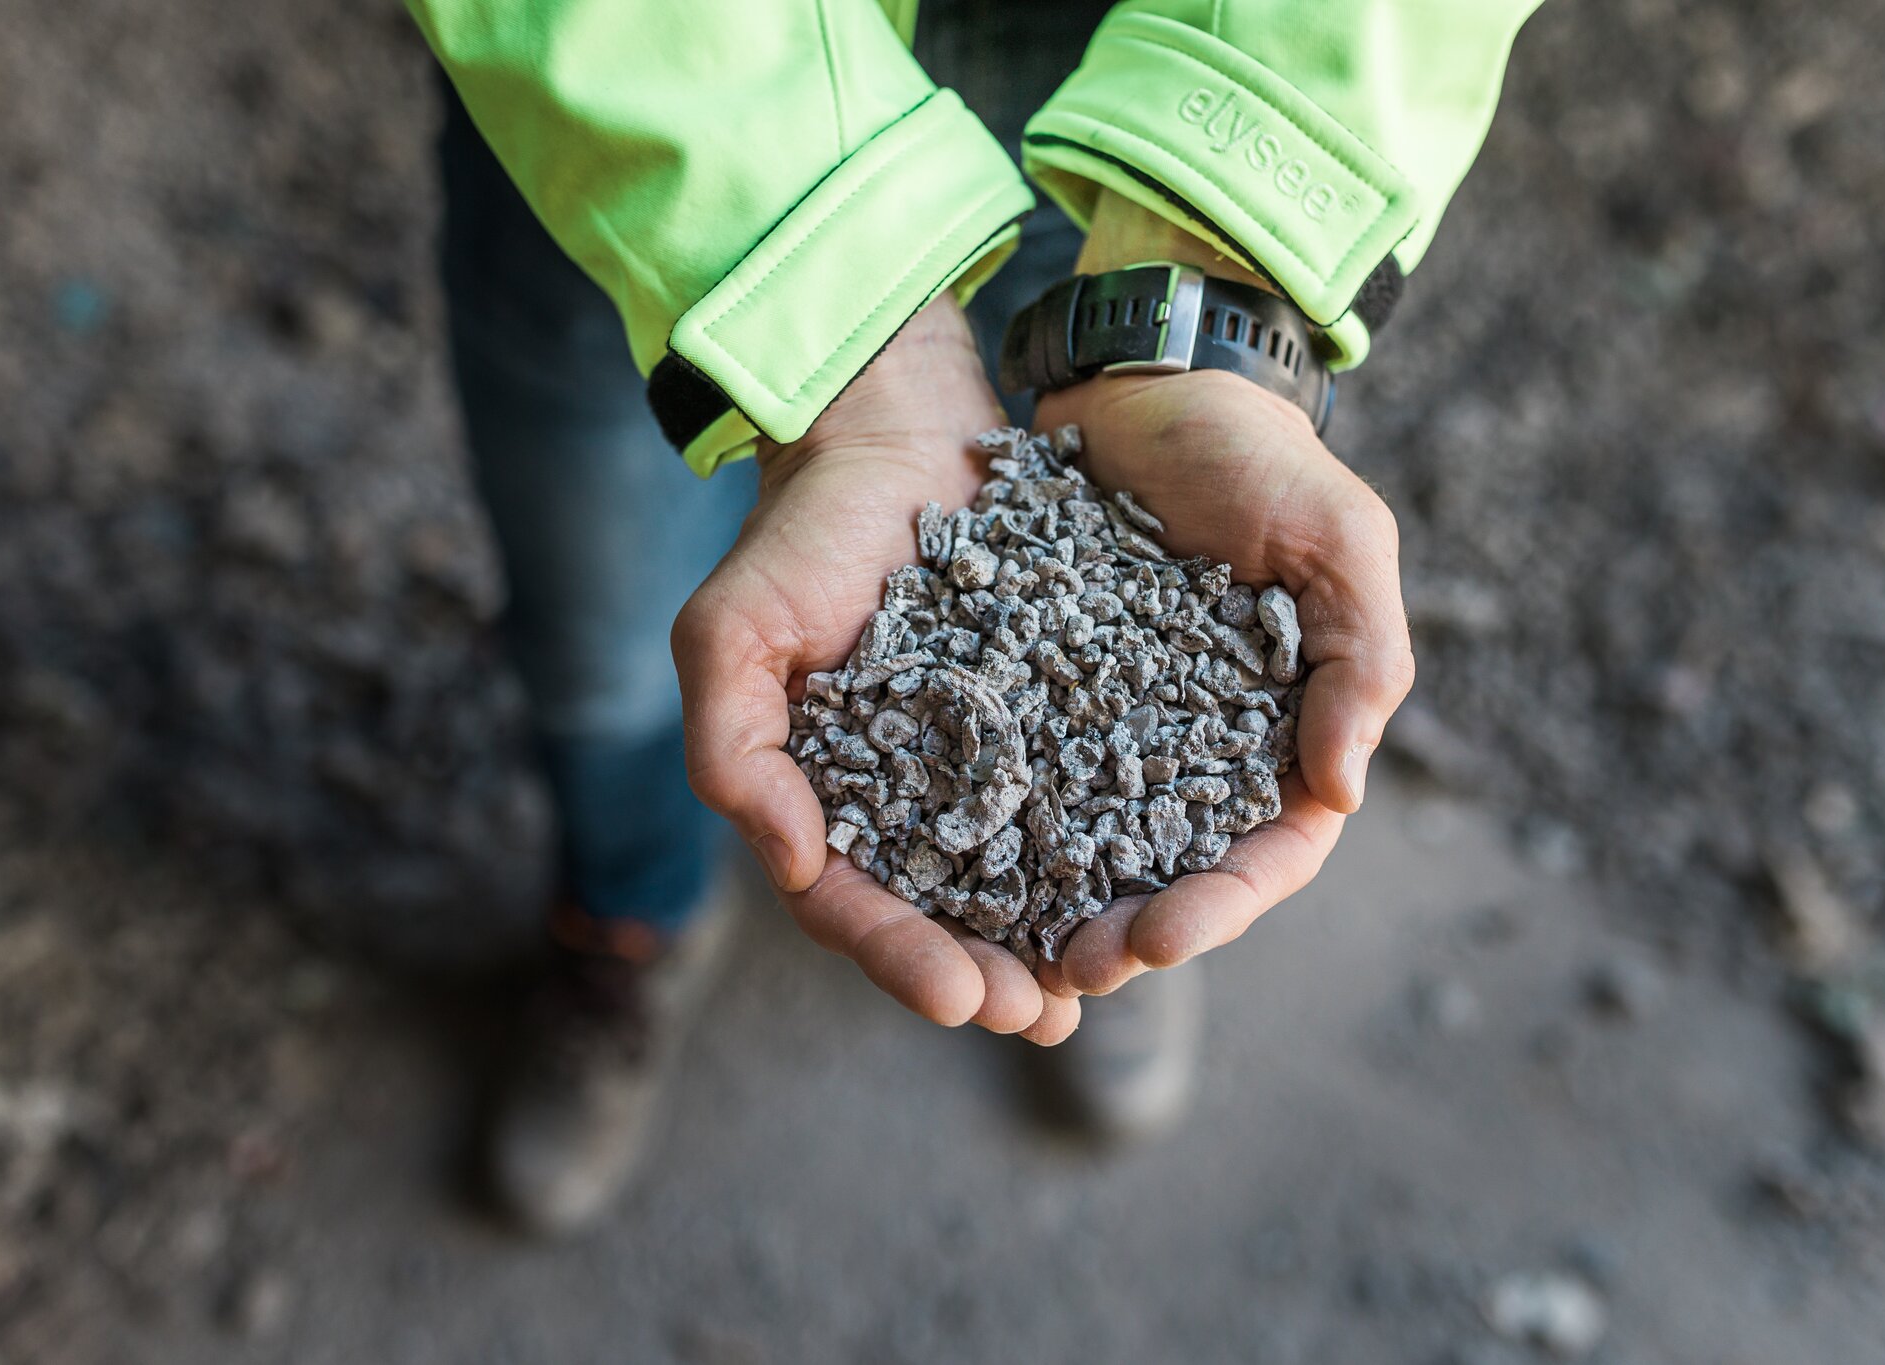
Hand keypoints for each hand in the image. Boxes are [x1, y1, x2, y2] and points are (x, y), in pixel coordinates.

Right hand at [672, 297, 1080, 1044]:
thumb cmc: (798, 540)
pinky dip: (1111, 845)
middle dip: (992, 975)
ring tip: (1106, 975)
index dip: (902, 958)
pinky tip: (1154, 881)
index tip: (959, 995)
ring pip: (1021, 874)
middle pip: (945, 915)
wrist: (893, 439)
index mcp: (824, 801)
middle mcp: (905, 797)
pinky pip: (1084, 792)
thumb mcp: (731, 637)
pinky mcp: (1050, 717)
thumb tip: (795, 865)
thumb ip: (734, 752)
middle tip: (1043, 1013)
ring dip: (1059, 935)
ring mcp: (982, 762)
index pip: (855, 905)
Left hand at [1031, 193, 1415, 995]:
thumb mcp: (1340, 538)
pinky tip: (955, 863)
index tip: (1163, 937)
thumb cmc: (1262, 458)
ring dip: (1059, 905)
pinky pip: (1022, 774)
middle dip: (1132, 931)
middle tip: (1073, 971)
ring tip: (1011, 950)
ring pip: (1095, 845)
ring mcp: (1118, 725)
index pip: (1269, 851)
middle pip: (1176, 873)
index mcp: (1285, 732)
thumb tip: (1339, 788)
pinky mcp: (1045, 692)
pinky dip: (999, 826)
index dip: (1221, 906)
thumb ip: (1361, 657)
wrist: (1153, 387)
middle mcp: (1201, 748)